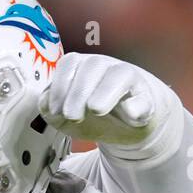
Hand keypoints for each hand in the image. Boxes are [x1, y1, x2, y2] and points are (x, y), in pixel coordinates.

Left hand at [39, 53, 174, 149]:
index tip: (56, 111)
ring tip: (96, 110)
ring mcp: (128, 80)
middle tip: (73, 116)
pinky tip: (130, 116)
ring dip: (105, 92)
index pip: (69, 64)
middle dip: (78, 92)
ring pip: (120, 74)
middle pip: (92, 66)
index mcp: (82, 68)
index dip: (60, 86)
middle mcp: (105, 67)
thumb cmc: (92, 117)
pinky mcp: (146, 99)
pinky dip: (137, 106)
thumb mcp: (65, 118)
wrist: (126, 128)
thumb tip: (46, 102)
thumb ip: (49, 110)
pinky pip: (144, 98)